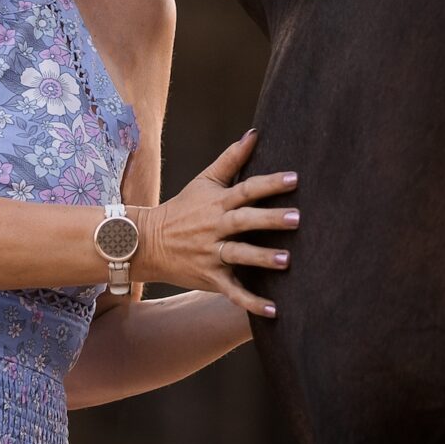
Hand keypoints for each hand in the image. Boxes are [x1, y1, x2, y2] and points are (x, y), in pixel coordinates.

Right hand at [141, 129, 298, 318]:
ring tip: (286, 261)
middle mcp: (215, 227)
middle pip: (244, 221)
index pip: (246, 189)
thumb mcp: (204, 181)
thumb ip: (231, 158)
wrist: (147, 242)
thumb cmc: (182, 208)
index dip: (269, 183)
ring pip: (238, 255)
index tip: (295, 179)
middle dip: (269, 219)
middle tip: (297, 218)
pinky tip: (273, 310)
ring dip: (261, 258)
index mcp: (217, 203)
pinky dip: (250, 303)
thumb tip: (255, 133)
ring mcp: (211, 253)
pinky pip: (232, 291)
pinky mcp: (209, 277)